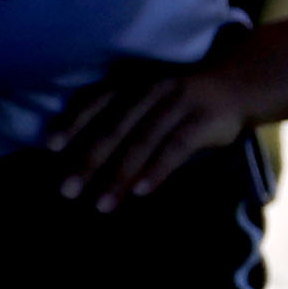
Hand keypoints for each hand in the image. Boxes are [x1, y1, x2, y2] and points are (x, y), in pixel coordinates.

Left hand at [50, 52, 255, 211]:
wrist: (236, 83)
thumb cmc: (180, 100)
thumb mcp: (147, 99)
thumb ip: (120, 122)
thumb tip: (83, 163)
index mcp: (132, 83)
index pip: (95, 101)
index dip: (73, 122)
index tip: (51, 147)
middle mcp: (150, 89)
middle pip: (114, 128)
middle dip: (89, 161)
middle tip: (67, 191)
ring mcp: (178, 102)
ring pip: (142, 141)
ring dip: (119, 176)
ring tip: (101, 205)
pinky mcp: (203, 120)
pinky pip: (176, 147)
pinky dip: (158, 170)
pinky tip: (142, 192)